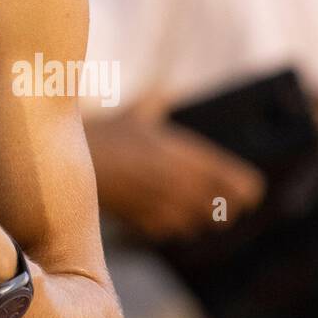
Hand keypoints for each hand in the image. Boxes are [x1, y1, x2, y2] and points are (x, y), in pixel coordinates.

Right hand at [85, 98, 265, 240]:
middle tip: (217, 194)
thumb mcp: (139, 111)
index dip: (245, 188)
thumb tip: (171, 86)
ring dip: (197, 214)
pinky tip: (159, 207)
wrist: (72, 160)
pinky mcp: (146, 224)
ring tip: (186, 200)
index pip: (242, 186)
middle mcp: (184, 187)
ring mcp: (166, 208)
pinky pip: (172, 231)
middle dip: (224, 203)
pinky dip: (170, 223)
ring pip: (199, 223)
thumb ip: (161, 98)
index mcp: (189, 158)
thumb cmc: (108, 132)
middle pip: (226, 210)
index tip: (245, 187)